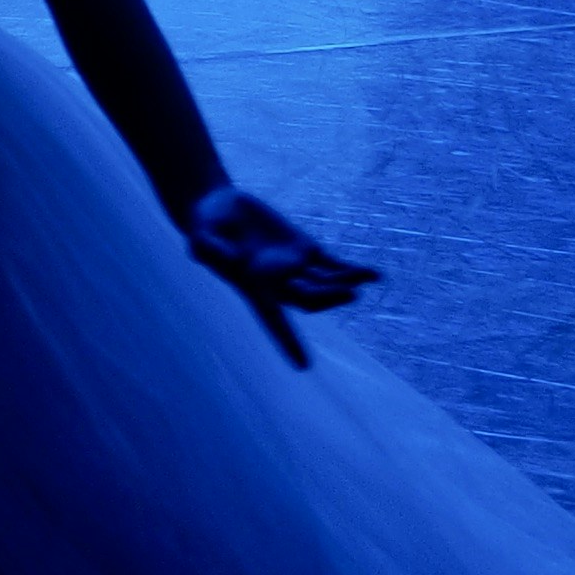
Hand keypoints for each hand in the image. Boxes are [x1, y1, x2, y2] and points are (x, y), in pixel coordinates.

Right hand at [180, 184, 378, 368]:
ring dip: (346, 282)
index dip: (287, 341)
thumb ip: (209, 248)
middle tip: (349, 292)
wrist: (220, 209)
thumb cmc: (205, 227)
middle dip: (330, 297)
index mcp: (253, 287)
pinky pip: (333, 265)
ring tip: (368, 276)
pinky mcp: (305, 249)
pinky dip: (352, 270)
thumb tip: (234, 259)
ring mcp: (295, 267)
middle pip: (310, 298)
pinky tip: (374, 275)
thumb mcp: (200, 236)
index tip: (303, 366)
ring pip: (326, 282)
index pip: (273, 321)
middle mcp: (279, 283)